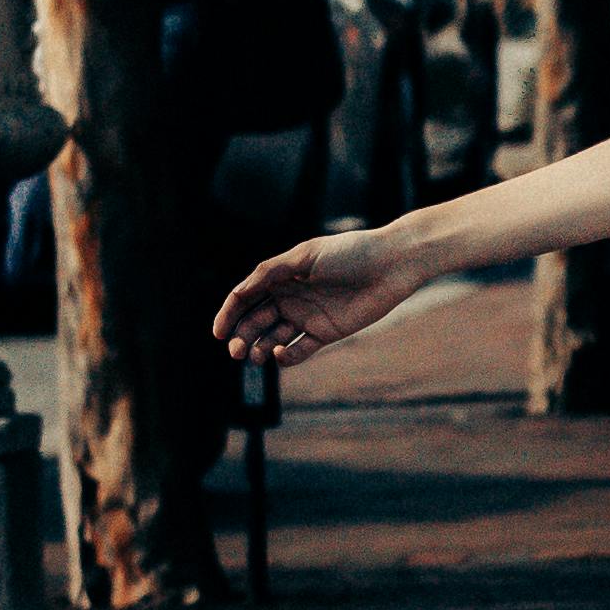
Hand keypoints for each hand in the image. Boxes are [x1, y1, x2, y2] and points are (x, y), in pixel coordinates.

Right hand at [215, 227, 419, 365]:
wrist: (391, 264)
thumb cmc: (350, 253)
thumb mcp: (306, 256)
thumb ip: (271, 272)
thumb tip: (239, 291)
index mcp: (281, 275)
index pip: (246, 297)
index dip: (229, 314)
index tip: (218, 333)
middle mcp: (290, 296)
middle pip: (256, 320)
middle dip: (242, 336)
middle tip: (236, 352)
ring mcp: (307, 315)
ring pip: (273, 337)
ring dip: (260, 349)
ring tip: (256, 357)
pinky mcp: (326, 332)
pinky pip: (300, 350)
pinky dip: (287, 356)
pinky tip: (280, 355)